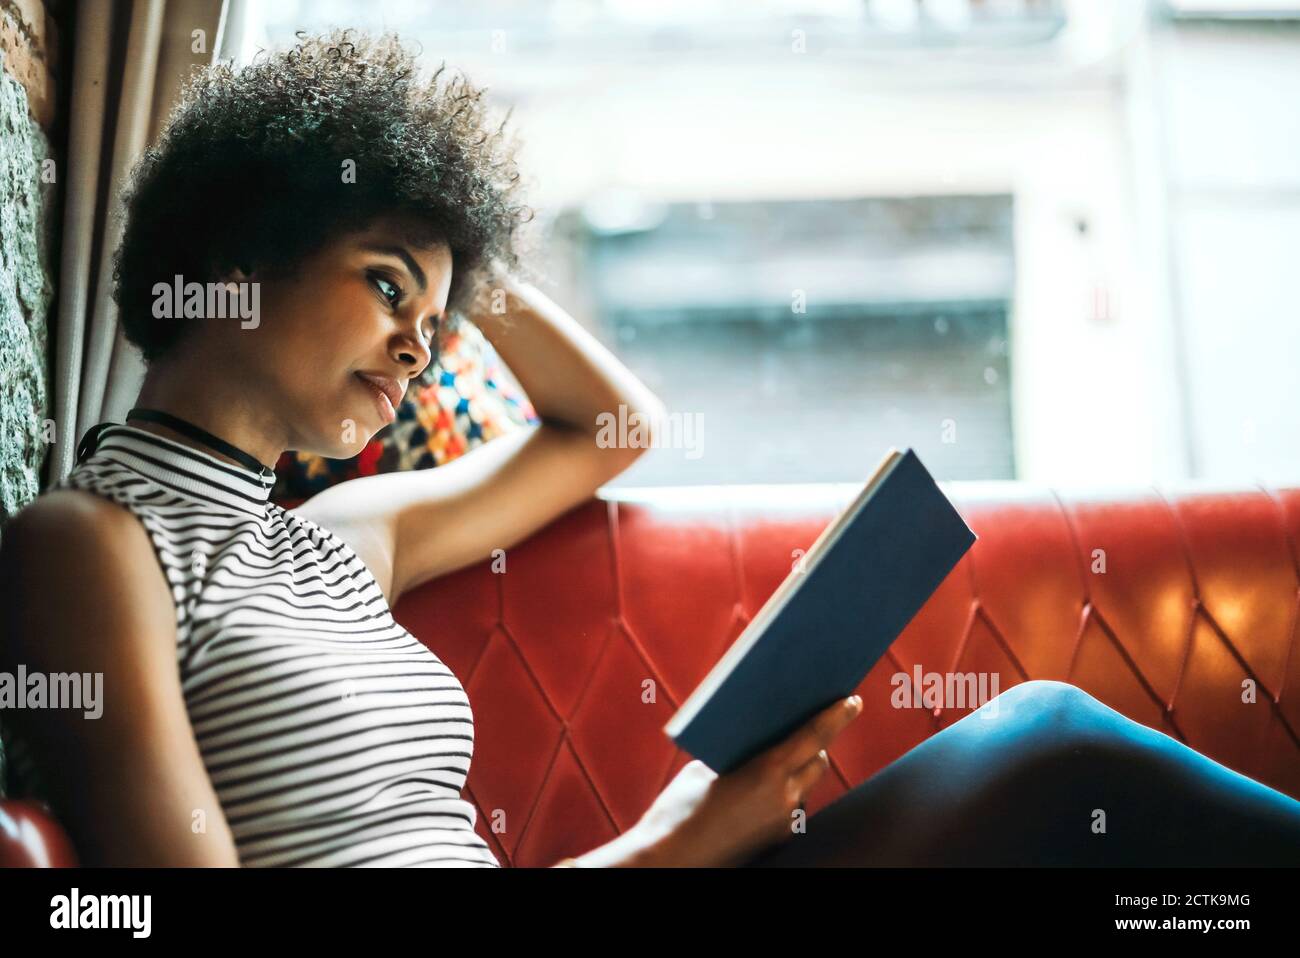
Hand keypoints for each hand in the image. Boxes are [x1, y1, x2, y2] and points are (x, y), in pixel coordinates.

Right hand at [635, 693, 863, 866]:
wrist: (672, 859)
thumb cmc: (679, 808)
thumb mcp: (705, 769)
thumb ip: (738, 753)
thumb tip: (754, 742)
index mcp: (767, 771)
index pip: (814, 736)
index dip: (837, 715)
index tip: (853, 701)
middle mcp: (784, 798)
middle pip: (818, 761)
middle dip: (817, 743)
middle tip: (811, 724)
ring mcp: (784, 822)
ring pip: (806, 785)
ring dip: (799, 769)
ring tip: (779, 757)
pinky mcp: (777, 838)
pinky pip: (792, 806)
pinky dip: (785, 792)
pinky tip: (763, 789)